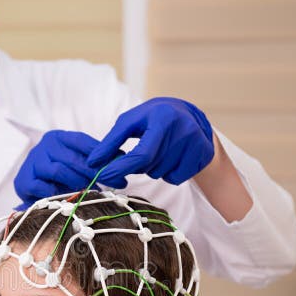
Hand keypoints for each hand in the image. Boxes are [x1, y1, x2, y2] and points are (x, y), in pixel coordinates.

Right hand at [14, 130, 126, 209]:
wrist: (30, 189)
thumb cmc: (60, 176)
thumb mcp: (77, 164)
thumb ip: (96, 161)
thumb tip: (124, 160)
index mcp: (57, 138)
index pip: (82, 141)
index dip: (102, 152)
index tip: (121, 164)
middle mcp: (43, 146)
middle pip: (73, 158)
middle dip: (96, 172)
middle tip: (116, 182)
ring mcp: (32, 163)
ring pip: (59, 171)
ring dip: (78, 183)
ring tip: (92, 191)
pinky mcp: (22, 181)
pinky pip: (42, 187)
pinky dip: (57, 193)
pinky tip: (67, 199)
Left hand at [87, 97, 214, 186]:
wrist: (190, 116)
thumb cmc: (153, 118)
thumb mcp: (131, 122)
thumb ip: (111, 141)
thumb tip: (92, 162)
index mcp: (163, 118)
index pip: (140, 154)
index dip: (120, 168)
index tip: (102, 176)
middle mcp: (183, 130)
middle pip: (149, 167)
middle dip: (137, 165)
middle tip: (143, 149)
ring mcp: (196, 143)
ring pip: (161, 174)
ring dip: (153, 168)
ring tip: (160, 149)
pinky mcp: (203, 155)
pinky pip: (176, 178)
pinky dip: (168, 173)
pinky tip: (171, 157)